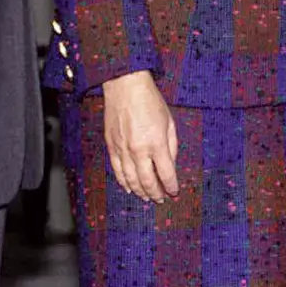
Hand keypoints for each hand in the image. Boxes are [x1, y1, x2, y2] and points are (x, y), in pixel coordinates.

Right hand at [102, 70, 179, 200]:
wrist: (125, 86)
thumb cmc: (150, 101)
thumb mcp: (169, 121)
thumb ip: (171, 146)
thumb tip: (171, 165)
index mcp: (156, 143)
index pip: (166, 174)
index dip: (171, 187)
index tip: (174, 192)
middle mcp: (139, 150)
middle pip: (148, 182)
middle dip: (156, 193)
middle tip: (160, 199)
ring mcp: (123, 149)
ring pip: (131, 180)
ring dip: (140, 192)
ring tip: (147, 198)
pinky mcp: (111, 146)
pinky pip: (117, 171)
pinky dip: (123, 182)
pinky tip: (129, 188)